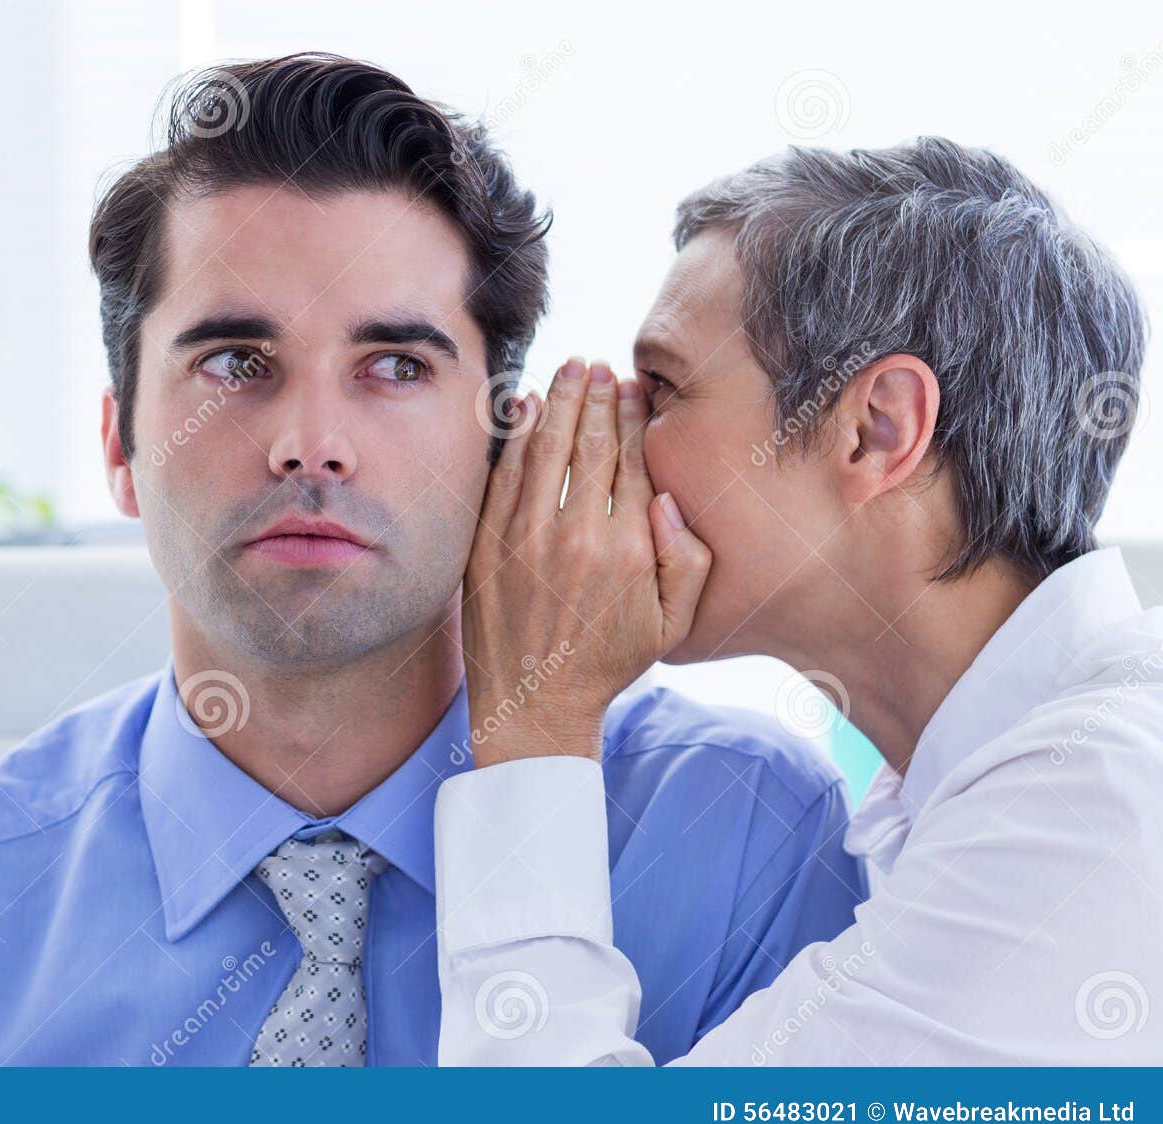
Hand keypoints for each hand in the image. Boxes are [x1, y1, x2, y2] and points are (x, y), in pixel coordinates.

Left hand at [461, 356, 711, 766]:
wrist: (535, 705)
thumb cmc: (608, 661)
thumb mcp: (672, 624)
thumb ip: (690, 560)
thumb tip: (670, 499)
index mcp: (628, 550)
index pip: (633, 462)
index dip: (633, 417)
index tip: (633, 389)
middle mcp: (577, 536)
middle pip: (590, 444)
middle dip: (596, 396)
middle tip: (599, 364)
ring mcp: (526, 539)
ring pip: (545, 449)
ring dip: (558, 401)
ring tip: (569, 368)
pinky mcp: (488, 546)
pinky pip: (503, 476)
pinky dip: (515, 436)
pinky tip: (526, 406)